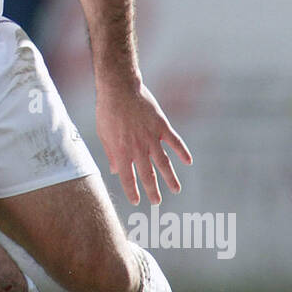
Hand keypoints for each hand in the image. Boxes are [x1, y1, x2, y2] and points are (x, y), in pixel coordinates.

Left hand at [96, 81, 191, 205]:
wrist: (119, 88)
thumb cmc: (107, 111)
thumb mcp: (103, 134)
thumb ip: (110, 153)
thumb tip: (114, 170)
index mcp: (121, 151)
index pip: (128, 178)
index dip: (132, 191)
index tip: (136, 201)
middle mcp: (138, 148)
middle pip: (148, 175)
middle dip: (153, 191)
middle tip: (157, 202)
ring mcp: (151, 137)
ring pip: (164, 163)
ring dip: (170, 178)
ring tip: (176, 189)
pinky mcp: (162, 126)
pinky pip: (175, 142)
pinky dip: (182, 152)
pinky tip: (189, 161)